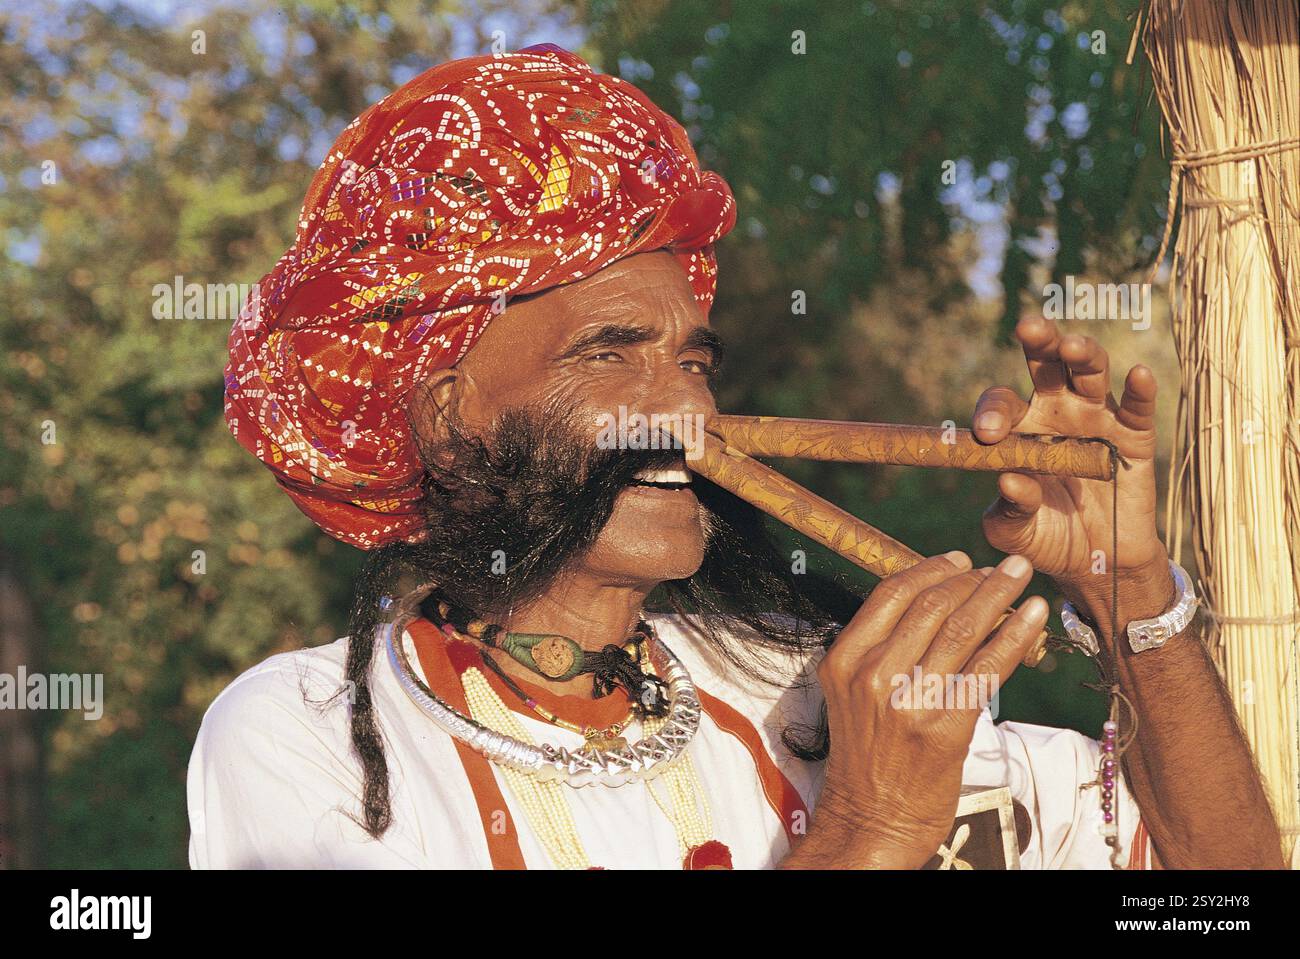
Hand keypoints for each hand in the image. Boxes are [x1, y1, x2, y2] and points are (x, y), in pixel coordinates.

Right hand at [790, 552, 1046, 868]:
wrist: (869, 820)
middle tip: (1001, 567)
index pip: (890, 594)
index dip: (930, 569)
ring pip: (962, 629)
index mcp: (844, 659)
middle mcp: (873, 675)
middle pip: (931, 605)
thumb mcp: (854, 693)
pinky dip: (1016, 636)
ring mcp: (909, 701)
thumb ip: (881, 650)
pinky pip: (988, 668)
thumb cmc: (867, 755)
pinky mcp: (945, 727)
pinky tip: (1033, 617)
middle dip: (973, 578)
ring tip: (1021, 577)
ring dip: (998, 595)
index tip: (959, 559)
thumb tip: (935, 601)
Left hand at [972, 316, 1171, 615]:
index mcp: (1020, 429)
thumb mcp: (1016, 533)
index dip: (994, 412)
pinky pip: (1139, 410)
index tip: (988, 433)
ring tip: (1072, 346)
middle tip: (1028, 328)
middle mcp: (1058, 413)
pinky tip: (1138, 375)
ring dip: (1084, 355)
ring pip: (1092, 375)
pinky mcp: (1135, 438)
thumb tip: (1008, 481)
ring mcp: (1098, 421)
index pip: (1003, 404)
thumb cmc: (1046, 539)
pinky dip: (1141, 390)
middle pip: (1048, 367)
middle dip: (1039, 343)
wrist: (1096, 565)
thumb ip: (1009, 511)